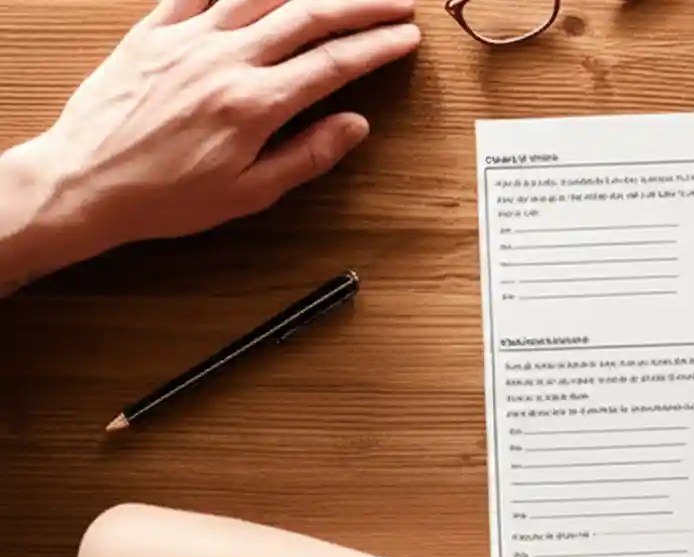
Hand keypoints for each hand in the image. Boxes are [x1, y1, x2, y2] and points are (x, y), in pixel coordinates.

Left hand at [21, 0, 419, 253]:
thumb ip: (308, 155)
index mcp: (253, 105)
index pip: (333, 63)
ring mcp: (187, 39)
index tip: (405, 38)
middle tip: (396, 4)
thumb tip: (355, 125)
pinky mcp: (154, 31)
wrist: (85, 183)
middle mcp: (224, 61)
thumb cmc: (164, 197)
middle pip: (309, 15)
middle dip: (362, 5)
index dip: (377, 46)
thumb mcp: (248, 194)